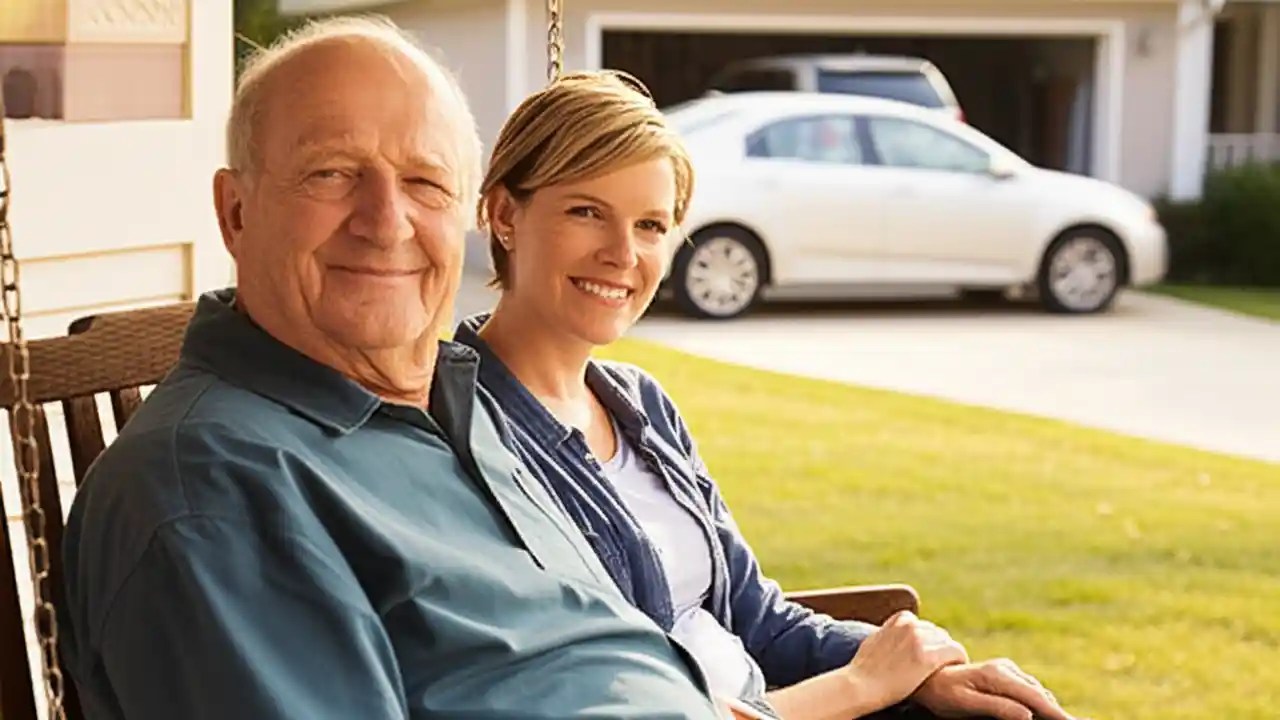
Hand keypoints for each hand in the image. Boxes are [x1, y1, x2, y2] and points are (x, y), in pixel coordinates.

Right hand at [844, 611, 969, 711]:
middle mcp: (910, 625)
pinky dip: (959, 660)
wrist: (860, 685)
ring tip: (942, 671)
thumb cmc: (864, 669)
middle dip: (938, 649)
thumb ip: (890, 633)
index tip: (924, 658)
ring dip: (948, 656)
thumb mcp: (876, 640)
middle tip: (934, 667)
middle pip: (938, 634)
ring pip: (948, 642)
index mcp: (900, 619)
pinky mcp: (928, 657)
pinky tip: (953, 671)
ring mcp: (919, 639)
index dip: (927, 644)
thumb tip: (896, 635)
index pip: (925, 626)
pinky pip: (956, 652)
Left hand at [912, 658, 1080, 719]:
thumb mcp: (966, 704)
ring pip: (1037, 692)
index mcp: (999, 676)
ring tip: (1064, 719)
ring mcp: (1006, 670)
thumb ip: (998, 707)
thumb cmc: (941, 693)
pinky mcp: (1004, 674)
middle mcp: (1006, 669)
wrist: (925, 674)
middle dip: (1058, 712)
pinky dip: (1040, 701)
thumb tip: (1027, 715)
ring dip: (1051, 707)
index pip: (1037, 698)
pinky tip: (1045, 711)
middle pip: (1041, 695)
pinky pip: (1029, 689)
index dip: (1057, 713)